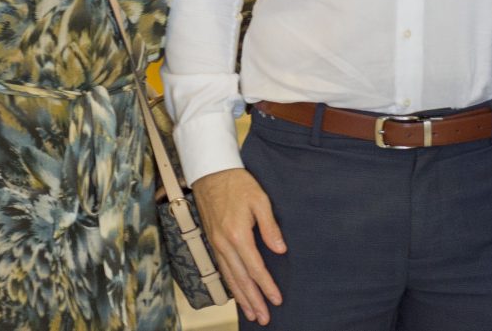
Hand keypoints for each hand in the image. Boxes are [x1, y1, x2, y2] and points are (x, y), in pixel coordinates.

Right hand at [193, 168, 285, 325]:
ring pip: (229, 278)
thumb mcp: (260, 200)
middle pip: (241, 279)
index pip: (255, 268)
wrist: (211, 173)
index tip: (276, 299)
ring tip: (252, 313)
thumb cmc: (238, 184)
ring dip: (241, 298)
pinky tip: (237, 294)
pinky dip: (230, 285)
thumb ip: (270, 227)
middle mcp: (224, 244)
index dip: (266, 286)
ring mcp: (216, 244)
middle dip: (253, 300)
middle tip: (264, 318)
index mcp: (238, 235)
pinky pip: (222, 270)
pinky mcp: (213, 242)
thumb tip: (280, 250)